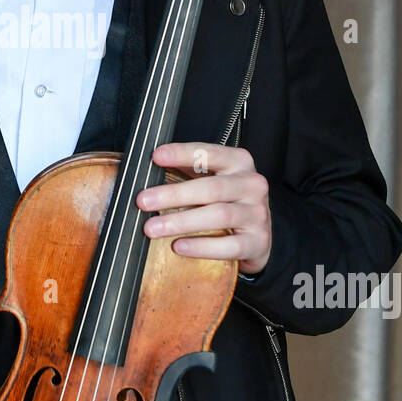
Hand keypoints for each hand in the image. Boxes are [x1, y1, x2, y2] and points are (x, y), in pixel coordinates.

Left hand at [137, 142, 271, 275]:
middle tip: (143, 201)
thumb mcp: (212, 179)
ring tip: (153, 228)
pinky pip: (229, 245)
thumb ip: (187, 171)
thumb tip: (148, 170)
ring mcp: (257, 214)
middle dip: (173, 194)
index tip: (156, 157)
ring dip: (182, 221)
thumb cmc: (227, 201)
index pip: (209, 153)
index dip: (182, 154)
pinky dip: (201, 247)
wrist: (257, 236)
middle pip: (211, 188)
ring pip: (219, 215)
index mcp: (239, 162)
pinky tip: (179, 246)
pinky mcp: (258, 242)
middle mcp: (252, 184)